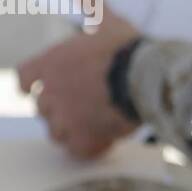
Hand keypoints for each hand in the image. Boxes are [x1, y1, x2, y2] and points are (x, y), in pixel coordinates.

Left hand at [18, 6, 141, 159]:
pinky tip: (101, 142)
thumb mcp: (108, 22)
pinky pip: (77, 151)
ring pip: (56, 133)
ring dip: (69, 133)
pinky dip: (87, 148)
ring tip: (87, 131)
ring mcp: (66, 117)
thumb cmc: (126, 50)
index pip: (23, 78)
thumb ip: (93, 8)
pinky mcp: (84, 138)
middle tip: (74, 114)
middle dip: (56, 111)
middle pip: (41, 109)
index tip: (31, 91)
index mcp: (50, 63)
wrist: (143, 79)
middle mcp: (51, 91)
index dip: (27, 86)